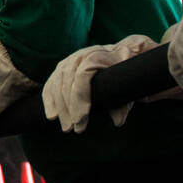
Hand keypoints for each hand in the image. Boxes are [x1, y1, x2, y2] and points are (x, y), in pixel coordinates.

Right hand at [42, 35, 158, 133]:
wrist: (129, 53)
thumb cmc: (131, 72)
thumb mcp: (133, 83)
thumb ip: (126, 100)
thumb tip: (117, 121)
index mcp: (102, 55)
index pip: (83, 74)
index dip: (80, 98)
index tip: (82, 119)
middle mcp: (84, 53)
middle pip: (68, 79)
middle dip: (68, 107)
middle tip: (73, 129)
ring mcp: (72, 58)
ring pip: (58, 81)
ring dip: (59, 106)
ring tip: (65, 127)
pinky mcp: (65, 65)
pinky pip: (52, 81)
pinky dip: (49, 98)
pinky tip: (51, 115)